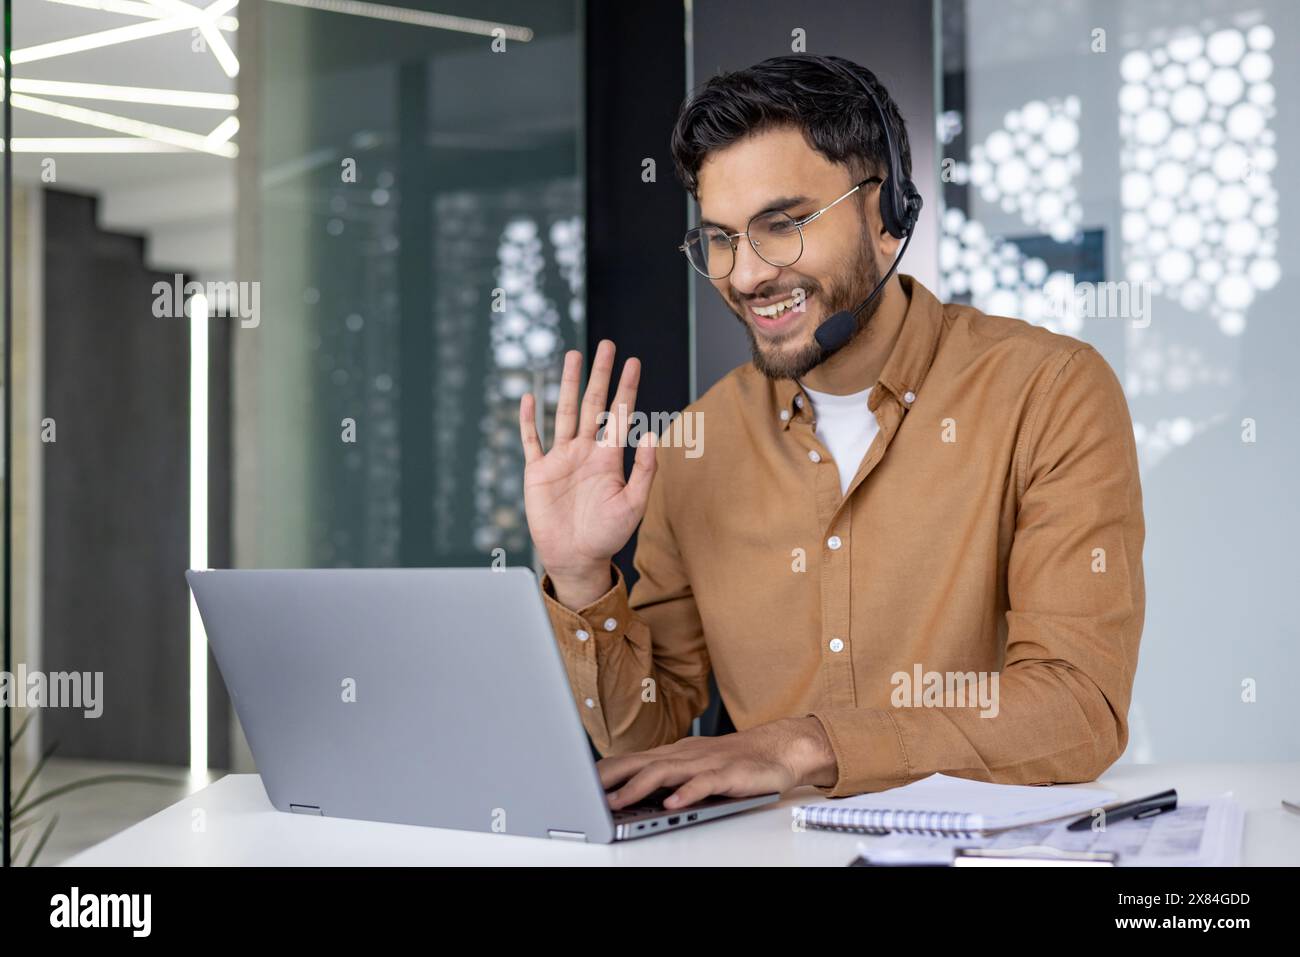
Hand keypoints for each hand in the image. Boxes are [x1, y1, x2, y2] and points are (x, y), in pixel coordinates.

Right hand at [519, 340, 657, 586]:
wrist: (577, 559)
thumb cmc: (608, 535)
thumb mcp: (632, 504)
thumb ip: (643, 470)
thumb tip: (648, 434)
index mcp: (609, 457)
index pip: (620, 414)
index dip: (627, 387)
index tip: (634, 362)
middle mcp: (586, 451)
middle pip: (593, 403)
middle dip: (599, 375)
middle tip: (606, 346)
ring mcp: (561, 459)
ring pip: (563, 412)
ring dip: (567, 384)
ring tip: (571, 356)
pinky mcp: (538, 471)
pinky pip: (532, 440)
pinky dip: (528, 420)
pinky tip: (528, 397)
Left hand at [597, 717, 838, 809]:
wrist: (778, 749)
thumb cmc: (733, 760)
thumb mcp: (692, 766)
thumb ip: (663, 775)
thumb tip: (626, 790)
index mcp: (673, 753)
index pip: (631, 758)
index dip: (605, 770)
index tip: (579, 782)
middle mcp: (685, 755)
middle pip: (641, 762)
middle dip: (612, 778)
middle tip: (586, 793)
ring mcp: (706, 763)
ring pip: (666, 772)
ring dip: (638, 787)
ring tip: (617, 803)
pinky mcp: (728, 774)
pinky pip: (704, 784)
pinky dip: (686, 793)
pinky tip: (672, 803)